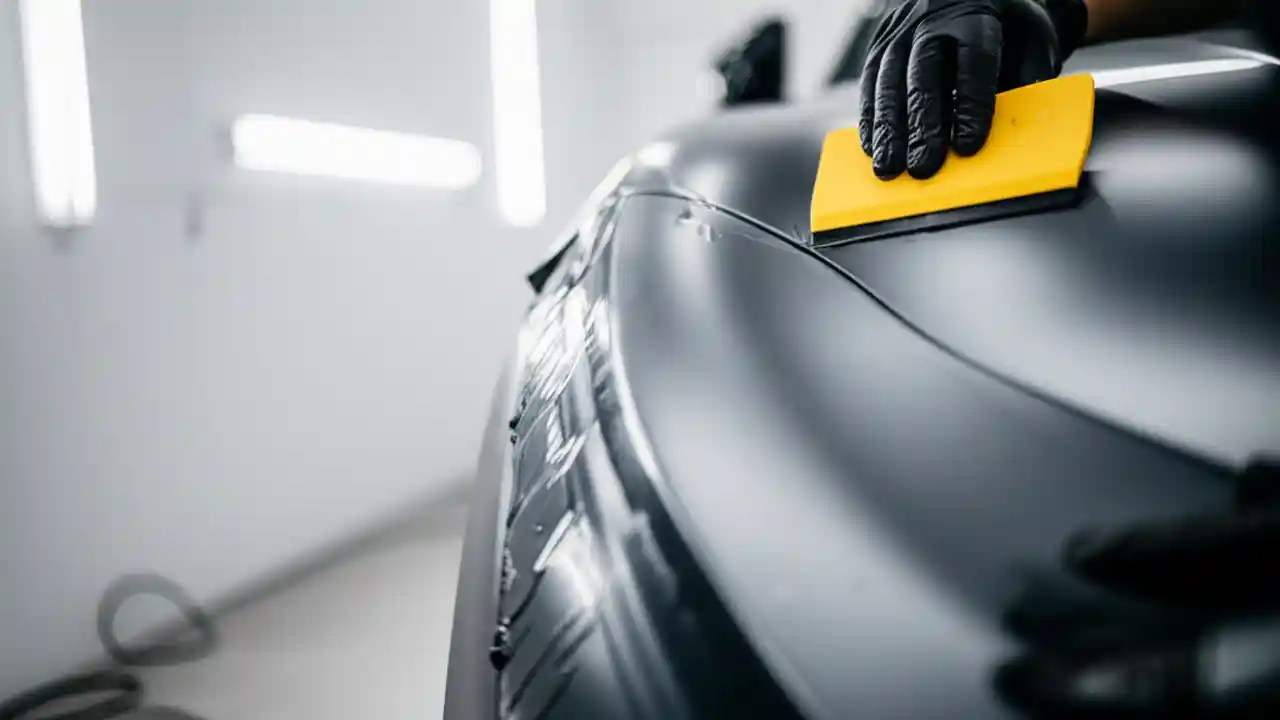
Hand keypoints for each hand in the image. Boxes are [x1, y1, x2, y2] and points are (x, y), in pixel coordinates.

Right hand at [859, 0, 1087, 179]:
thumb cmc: (1010, 30)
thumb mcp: (1031, 46)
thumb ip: (1024, 84)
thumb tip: (1008, 133)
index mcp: (976, 14)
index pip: (975, 60)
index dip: (971, 105)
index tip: (968, 147)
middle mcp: (932, 17)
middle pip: (923, 73)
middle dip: (921, 125)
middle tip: (922, 167)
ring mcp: (900, 29)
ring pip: (887, 80)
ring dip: (887, 129)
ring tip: (889, 168)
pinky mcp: (879, 43)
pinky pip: (869, 83)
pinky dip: (871, 119)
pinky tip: (873, 149)